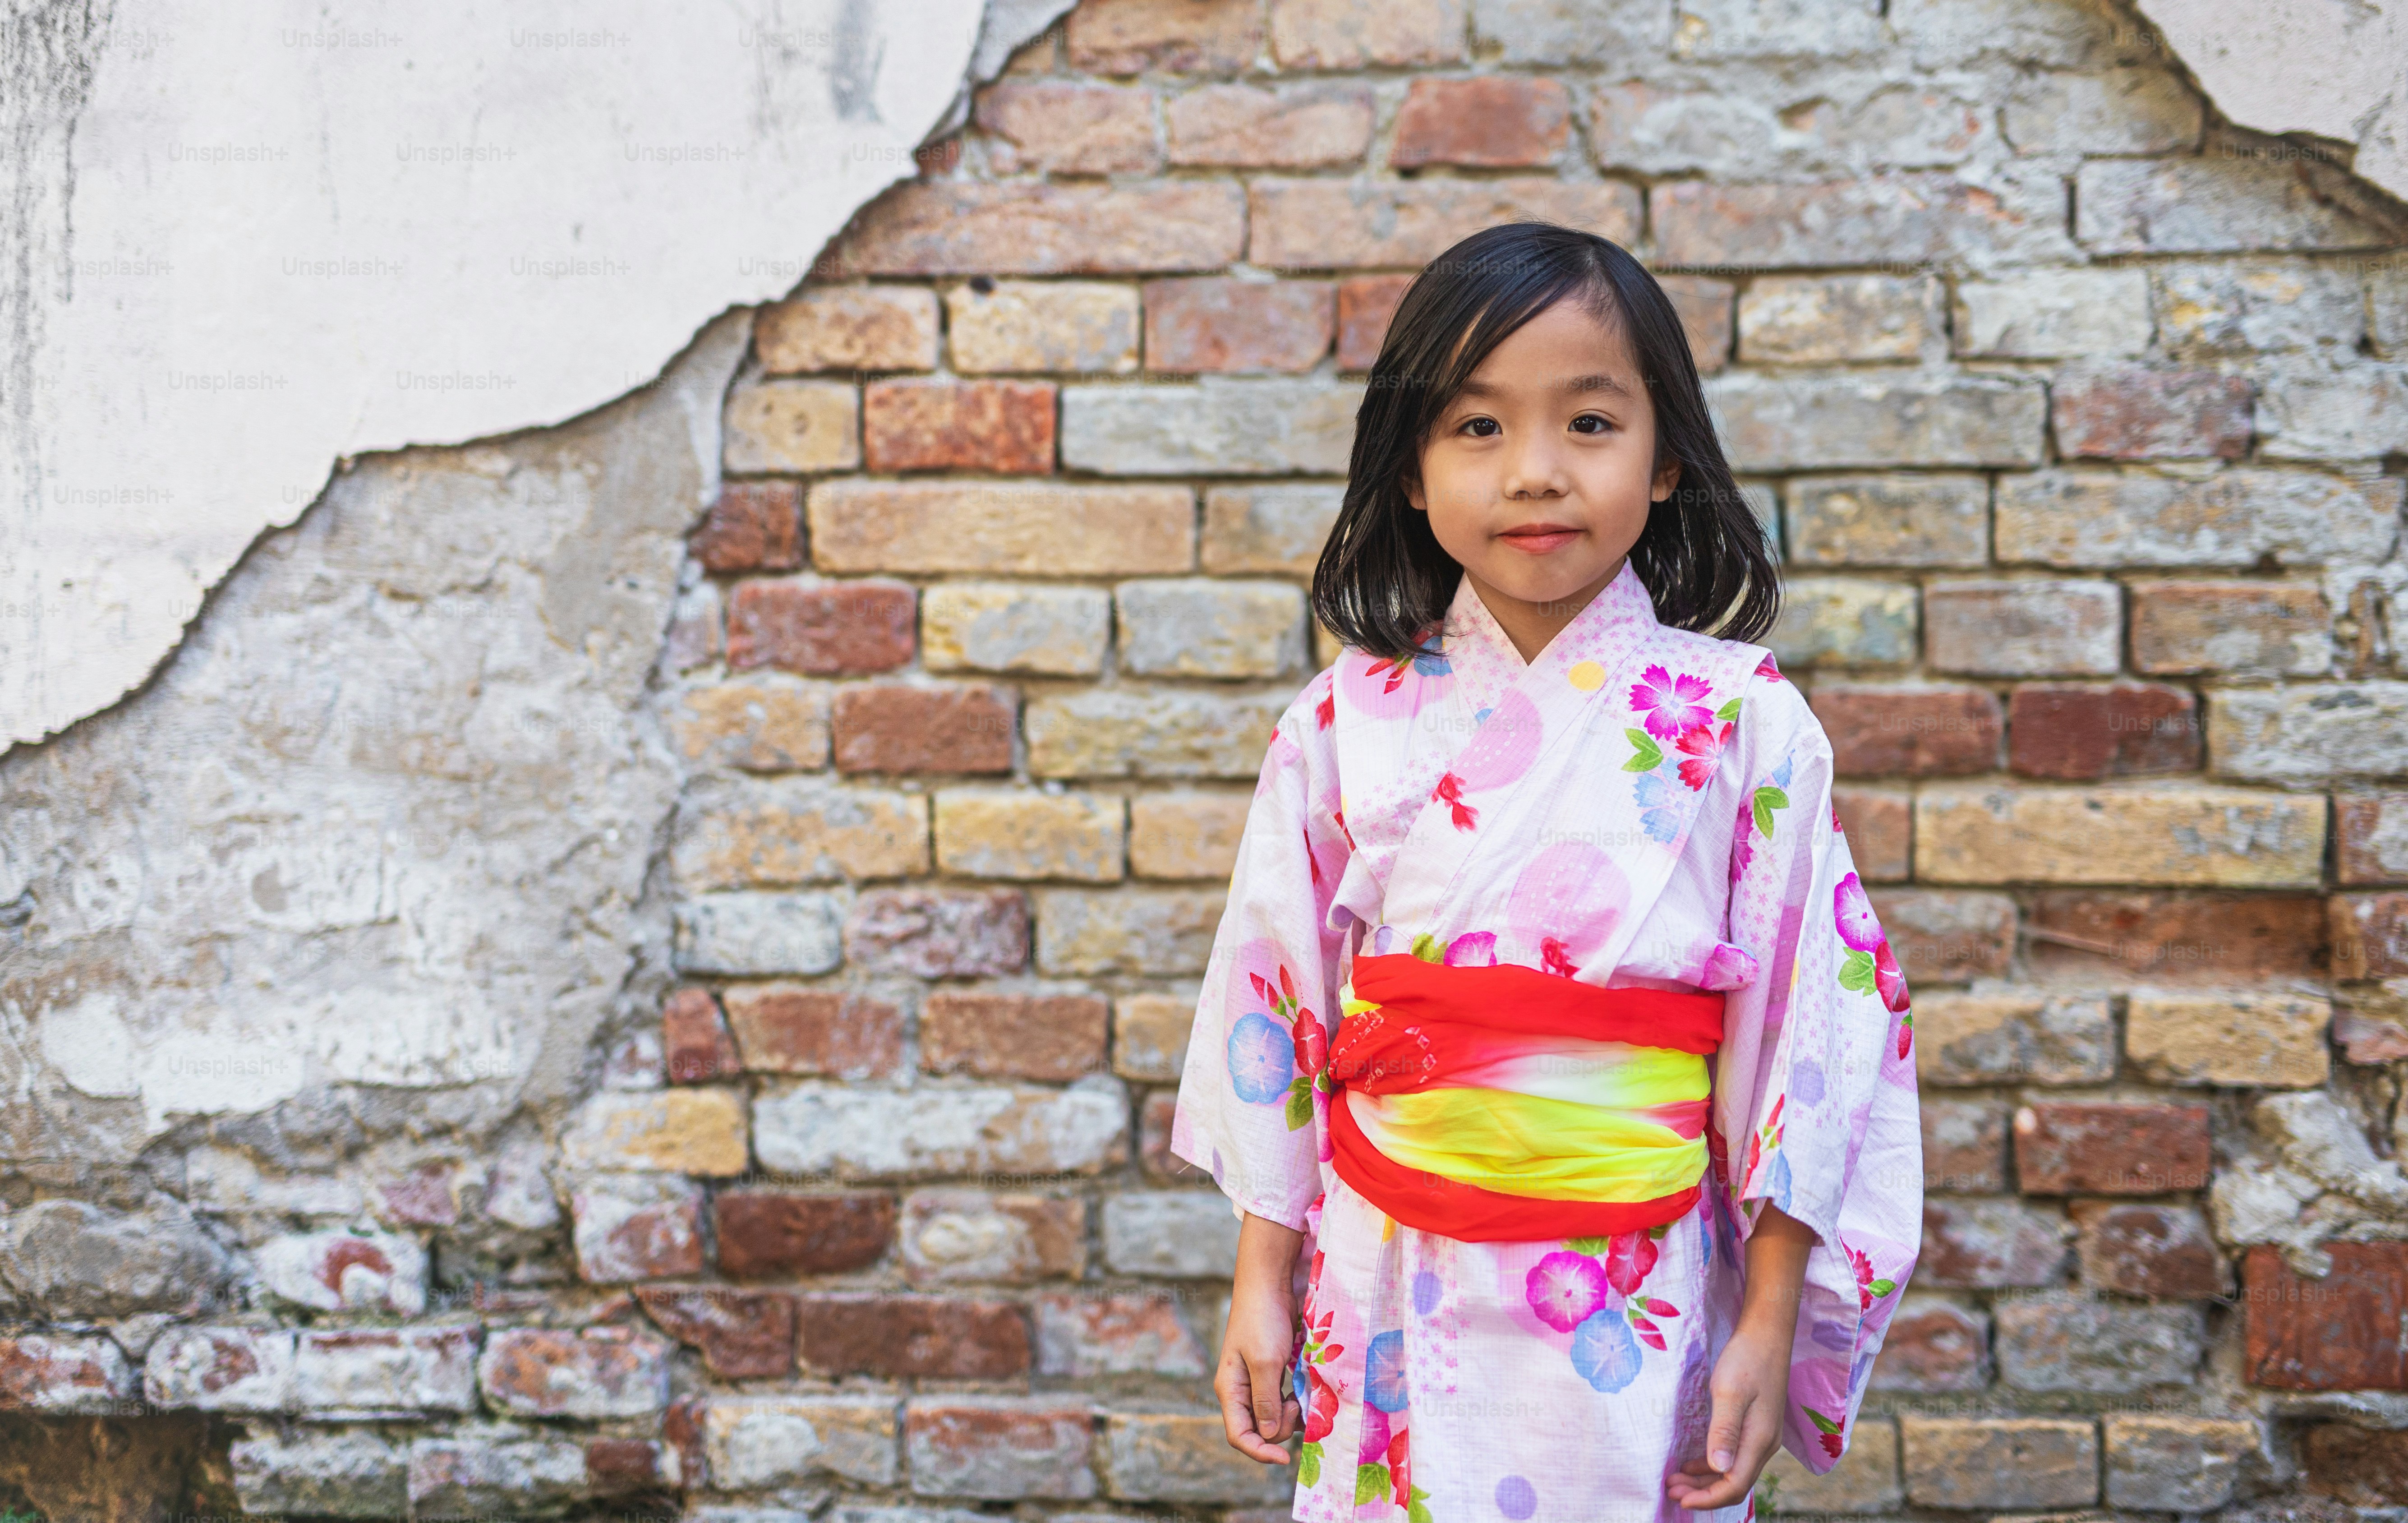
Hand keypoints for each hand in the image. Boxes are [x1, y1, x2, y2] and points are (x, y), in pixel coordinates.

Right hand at [1216, 1211, 1304, 1463]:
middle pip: (1259, 1428)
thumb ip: (1265, 1401)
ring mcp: (1256, 1380)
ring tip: (1306, 1395)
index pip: (1239, 1435)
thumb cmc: (1263, 1319)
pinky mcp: (1273, 1370)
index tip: (1286, 1458)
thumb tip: (1267, 1434)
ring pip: (1274, 1414)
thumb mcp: (1265, 1362)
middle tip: (1298, 1402)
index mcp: (1230, 1389)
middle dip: (1280, 1425)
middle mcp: (1241, 1389)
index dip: (1260, 1452)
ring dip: (1292, 1413)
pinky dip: (1297, 1398)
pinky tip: (1307, 1387)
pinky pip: (1284, 1397)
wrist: (1269, 1282)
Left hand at [1664, 1320, 1789, 1509]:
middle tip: (1670, 1489)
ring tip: (1676, 1480)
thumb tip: (1719, 1468)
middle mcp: (1763, 1444)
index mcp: (1759, 1440)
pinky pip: (1734, 1457)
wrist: (1767, 1335)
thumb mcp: (1730, 1392)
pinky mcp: (1754, 1426)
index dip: (1708, 1499)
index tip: (1680, 1500)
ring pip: (1734, 1471)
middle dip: (1702, 1493)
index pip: (1735, 1484)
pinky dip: (1713, 1465)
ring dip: (1705, 1481)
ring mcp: (1760, 1436)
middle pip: (1734, 1483)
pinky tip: (1693, 1464)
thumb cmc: (1746, 1359)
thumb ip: (1724, 1430)